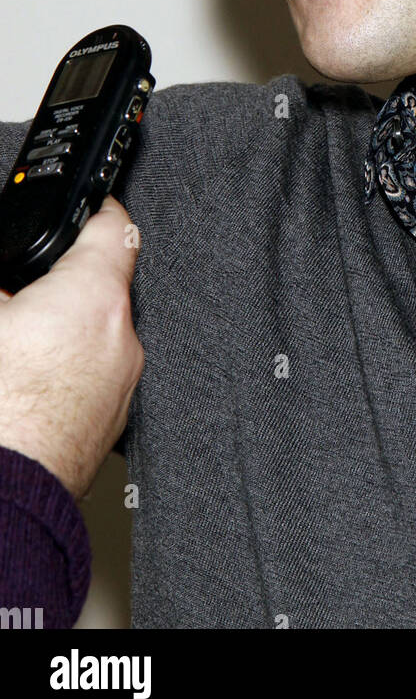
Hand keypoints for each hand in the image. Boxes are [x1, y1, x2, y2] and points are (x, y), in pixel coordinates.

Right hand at [0, 195, 144, 499]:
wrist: (4, 496)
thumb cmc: (1, 413)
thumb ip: (0, 273)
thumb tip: (2, 265)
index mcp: (94, 296)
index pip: (113, 224)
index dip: (94, 207)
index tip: (81, 201)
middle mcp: (121, 337)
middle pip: (99, 284)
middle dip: (58, 283)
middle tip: (18, 292)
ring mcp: (120, 385)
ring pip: (93, 335)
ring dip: (59, 331)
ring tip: (16, 347)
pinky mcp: (109, 424)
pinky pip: (92, 377)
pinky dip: (65, 371)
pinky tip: (27, 385)